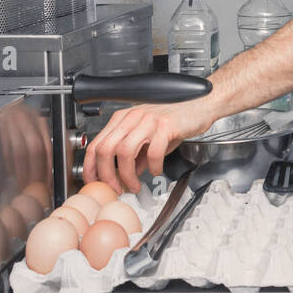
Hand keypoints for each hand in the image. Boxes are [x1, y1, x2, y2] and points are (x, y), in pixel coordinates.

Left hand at [83, 98, 214, 193]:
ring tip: (135, 185)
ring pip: (124, 152)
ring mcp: (147, 120)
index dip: (91, 167)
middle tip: (116, 188)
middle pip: (105, 149)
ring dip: (127, 175)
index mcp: (123, 119)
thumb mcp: (150, 136)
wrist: (201, 104)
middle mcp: (132, 117)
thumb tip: (126, 174)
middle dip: (107, 175)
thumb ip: (136, 155)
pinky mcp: (165, 126)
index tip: (95, 182)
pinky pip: (152, 152)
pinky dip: (152, 166)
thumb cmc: (176, 118)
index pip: (96, 144)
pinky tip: (156, 170)